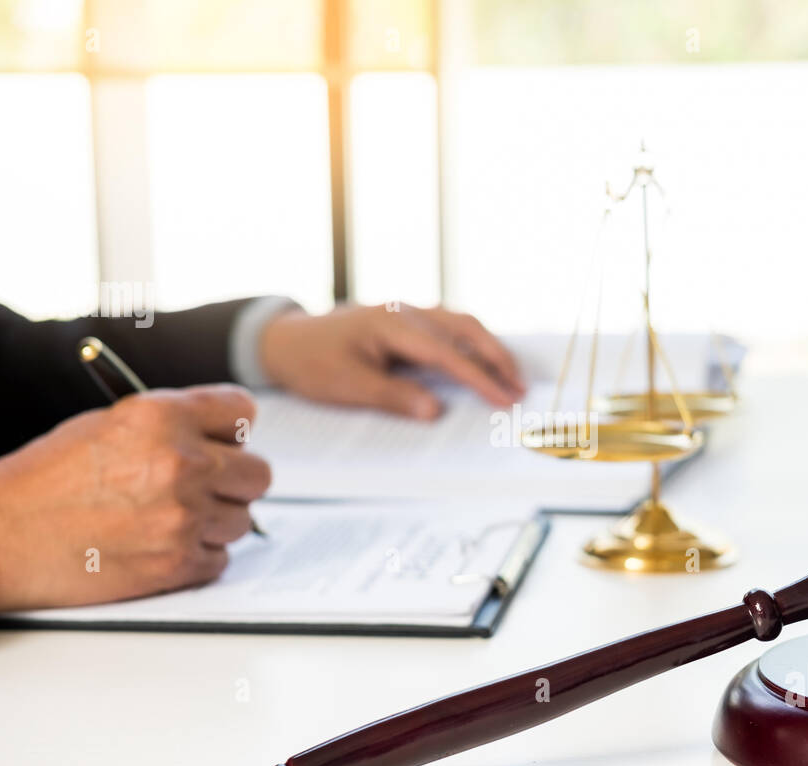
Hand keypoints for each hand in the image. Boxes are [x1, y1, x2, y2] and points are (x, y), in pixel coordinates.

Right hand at [0, 385, 271, 616]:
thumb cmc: (44, 479)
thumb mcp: (109, 425)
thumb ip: (172, 426)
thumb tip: (222, 440)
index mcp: (163, 416)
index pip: (243, 413)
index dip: (232, 429)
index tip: (222, 440)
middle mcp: (182, 463)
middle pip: (257, 473)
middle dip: (233, 480)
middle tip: (201, 487)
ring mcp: (183, 517)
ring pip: (241, 520)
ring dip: (214, 522)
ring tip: (166, 520)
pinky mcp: (177, 564)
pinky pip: (219, 559)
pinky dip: (197, 557)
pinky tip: (160, 546)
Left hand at [258, 302, 525, 418]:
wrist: (286, 340)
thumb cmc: (314, 363)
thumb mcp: (347, 386)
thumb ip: (393, 396)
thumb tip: (434, 411)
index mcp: (391, 325)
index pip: (446, 353)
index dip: (479, 378)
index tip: (504, 399)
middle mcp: (406, 312)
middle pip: (465, 328)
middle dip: (497, 358)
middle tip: (521, 389)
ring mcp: (408, 312)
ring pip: (461, 323)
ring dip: (489, 348)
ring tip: (511, 377)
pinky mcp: (408, 321)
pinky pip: (450, 326)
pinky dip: (473, 343)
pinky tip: (483, 361)